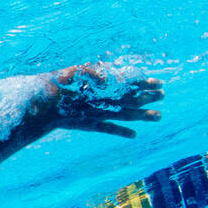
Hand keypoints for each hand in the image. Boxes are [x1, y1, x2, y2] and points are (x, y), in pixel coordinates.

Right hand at [35, 63, 162, 137]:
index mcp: (104, 87)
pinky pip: (110, 129)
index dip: (146, 83)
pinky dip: (122, 131)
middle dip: (149, 97)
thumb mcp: (77, 72)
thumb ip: (95, 72)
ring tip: (159, 116)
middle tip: (163, 95)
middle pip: (133, 100)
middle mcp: (106, 102)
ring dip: (144, 116)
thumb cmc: (59, 84)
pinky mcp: (90, 125)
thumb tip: (109, 71)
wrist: (45, 104)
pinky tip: (134, 135)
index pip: (131, 85)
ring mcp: (99, 115)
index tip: (159, 82)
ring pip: (127, 115)